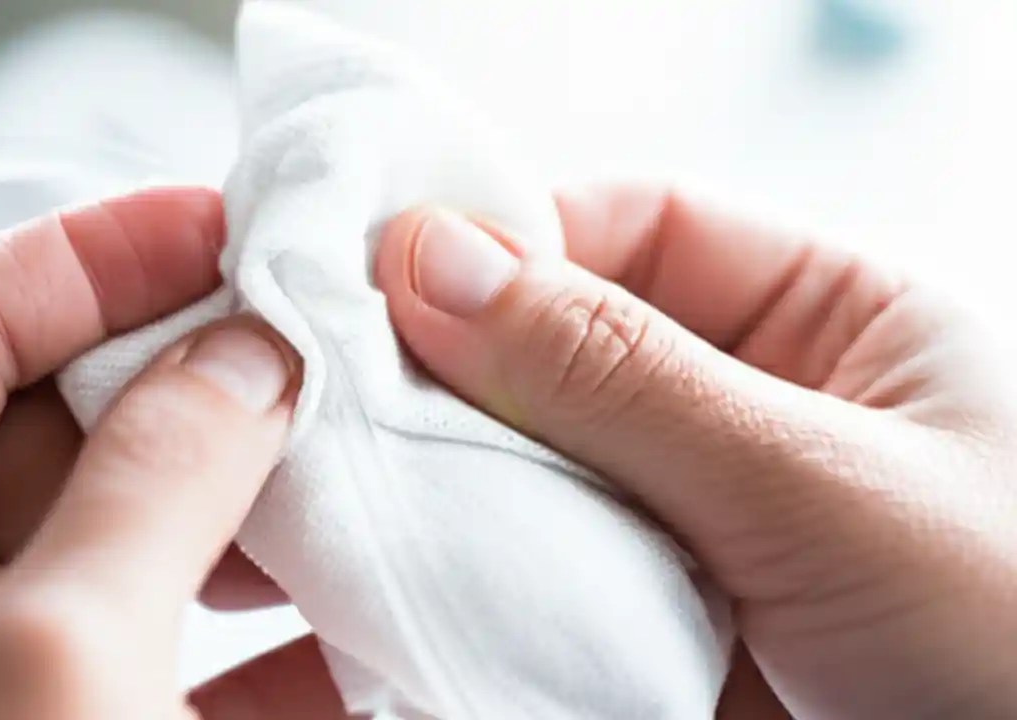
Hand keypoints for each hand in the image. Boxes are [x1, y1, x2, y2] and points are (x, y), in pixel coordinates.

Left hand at [0, 188, 345, 718]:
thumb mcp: (58, 659)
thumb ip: (154, 481)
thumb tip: (246, 357)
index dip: (84, 260)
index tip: (217, 229)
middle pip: (56, 419)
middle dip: (189, 373)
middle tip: (306, 343)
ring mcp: (2, 674)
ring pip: (134, 529)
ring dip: (250, 497)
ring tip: (347, 471)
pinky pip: (190, 647)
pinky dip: (279, 627)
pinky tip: (356, 615)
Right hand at [374, 187, 1016, 719]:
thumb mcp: (824, 485)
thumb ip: (623, 376)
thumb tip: (436, 263)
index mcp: (827, 321)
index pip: (630, 232)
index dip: (501, 244)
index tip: (379, 284)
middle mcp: (747, 414)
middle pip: (553, 364)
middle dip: (435, 393)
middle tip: (311, 422)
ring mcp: (697, 531)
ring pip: (528, 489)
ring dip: (430, 511)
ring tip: (309, 532)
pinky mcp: (659, 639)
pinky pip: (536, 598)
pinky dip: (460, 610)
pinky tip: (382, 618)